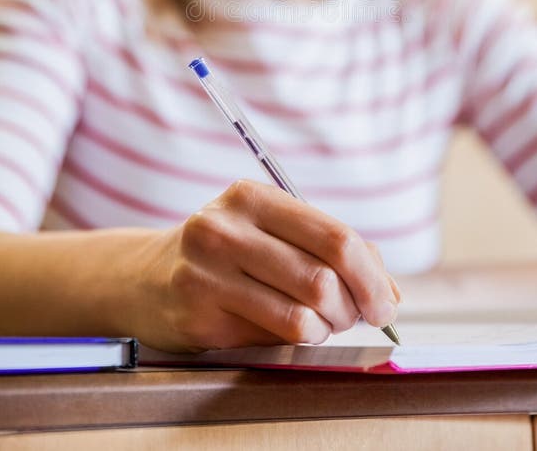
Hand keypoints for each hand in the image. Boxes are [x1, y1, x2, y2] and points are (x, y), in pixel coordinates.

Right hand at [134, 179, 399, 351]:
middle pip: (323, 276)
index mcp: (252, 197)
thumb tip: (389, 292)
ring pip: (303, 312)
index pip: (334, 236)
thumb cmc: (227, 253)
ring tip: (323, 323)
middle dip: (354, 306)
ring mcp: (207, 271)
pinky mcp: (198, 314)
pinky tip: (291, 330)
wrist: (146, 279)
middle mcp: (226, 227)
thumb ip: (330, 249)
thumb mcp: (271, 231)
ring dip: (328, 327)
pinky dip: (300, 339)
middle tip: (355, 316)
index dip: (371, 275)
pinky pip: (275, 334)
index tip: (385, 301)